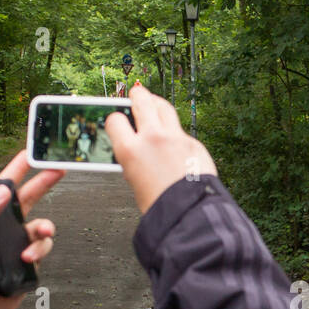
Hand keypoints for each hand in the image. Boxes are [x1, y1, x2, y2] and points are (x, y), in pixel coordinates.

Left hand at [0, 150, 60, 308]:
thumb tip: (3, 191)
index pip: (4, 185)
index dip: (18, 168)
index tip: (31, 153)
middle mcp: (7, 224)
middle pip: (31, 196)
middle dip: (45, 182)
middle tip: (59, 169)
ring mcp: (21, 240)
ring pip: (43, 225)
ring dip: (44, 229)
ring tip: (39, 236)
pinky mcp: (32, 256)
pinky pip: (44, 247)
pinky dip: (38, 251)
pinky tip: (27, 258)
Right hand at [103, 82, 215, 213]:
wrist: (189, 213)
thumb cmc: (160, 204)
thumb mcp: (133, 180)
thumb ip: (133, 157)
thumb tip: (134, 146)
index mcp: (130, 150)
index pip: (115, 119)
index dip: (115, 119)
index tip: (118, 121)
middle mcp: (153, 138)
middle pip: (142, 100)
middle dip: (137, 96)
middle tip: (135, 94)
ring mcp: (176, 138)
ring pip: (164, 107)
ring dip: (156, 103)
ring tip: (153, 103)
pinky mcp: (193, 144)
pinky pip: (181, 130)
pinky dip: (174, 132)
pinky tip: (172, 139)